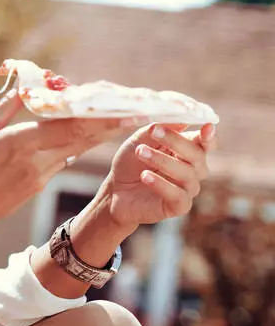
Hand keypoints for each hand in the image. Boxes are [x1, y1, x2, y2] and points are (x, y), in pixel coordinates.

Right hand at [0, 92, 145, 234]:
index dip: (98, 117)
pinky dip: (76, 145)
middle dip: (110, 125)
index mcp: (19, 142)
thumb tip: (24, 89)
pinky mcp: (40, 184)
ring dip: (97, 134)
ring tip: (119, 119)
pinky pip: (63, 159)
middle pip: (81, 139)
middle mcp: (36, 159)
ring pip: (76, 149)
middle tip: (136, 111)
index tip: (122, 108)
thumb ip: (5, 109)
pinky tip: (87, 135)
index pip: (67, 127)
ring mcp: (40, 175)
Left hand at [102, 122, 216, 228]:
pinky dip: (161, 183)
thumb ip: (158, 129)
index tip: (207, 127)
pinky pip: (177, 195)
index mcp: (188, 152)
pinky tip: (144, 176)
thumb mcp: (140, 141)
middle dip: (176, 141)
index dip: (209, 136)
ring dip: (162, 160)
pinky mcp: (179, 206)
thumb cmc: (131, 163)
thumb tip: (181, 118)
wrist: (116, 191)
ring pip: (186, 174)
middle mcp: (194, 170)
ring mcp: (188, 189)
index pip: (205, 143)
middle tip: (154, 131)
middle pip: (197, 155)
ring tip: (140, 152)